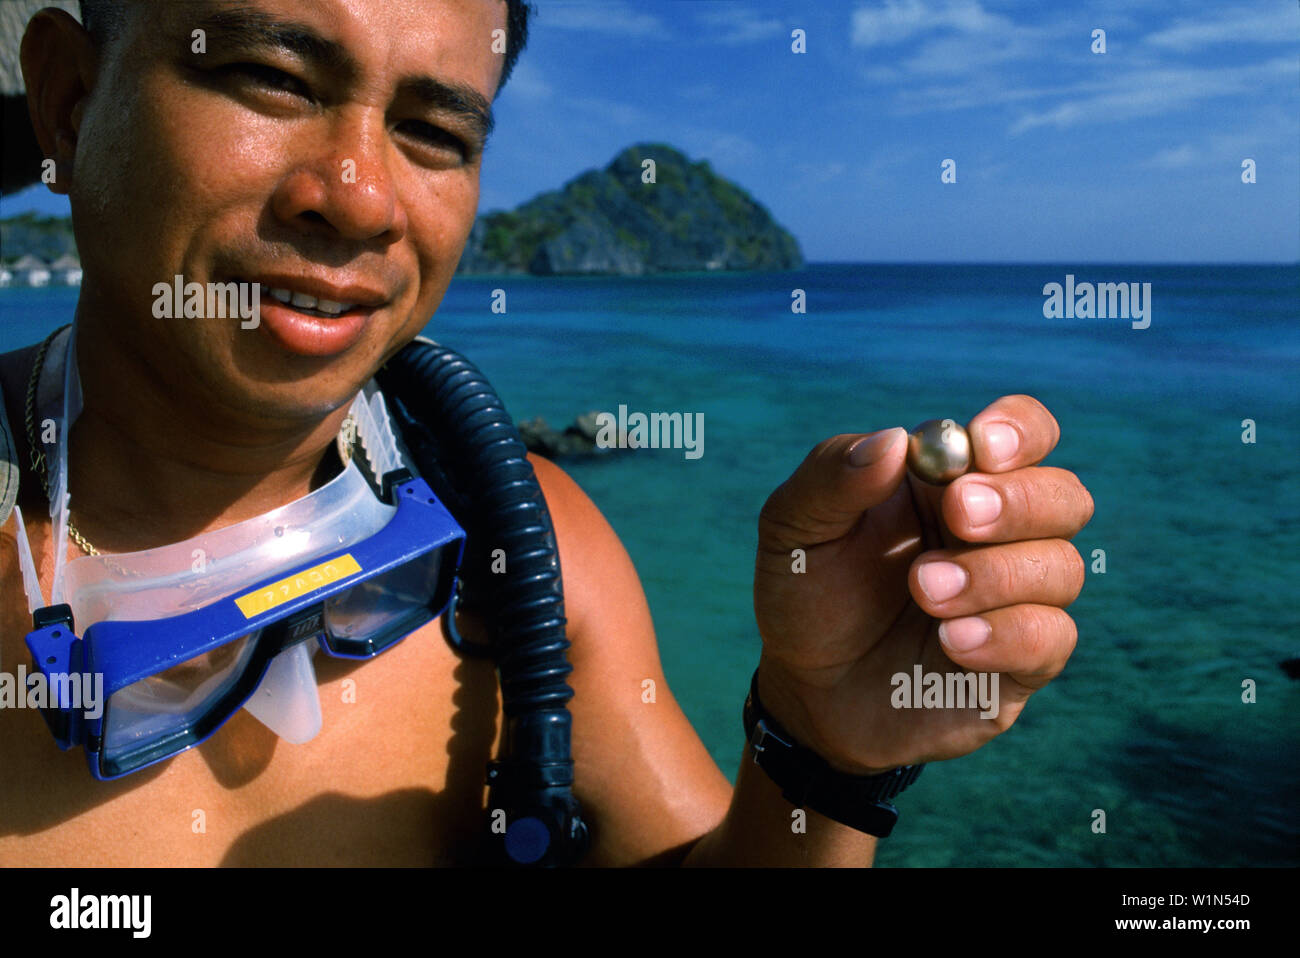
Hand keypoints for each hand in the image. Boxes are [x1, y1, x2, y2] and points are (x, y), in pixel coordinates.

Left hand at [753, 395, 1092, 773]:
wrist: (806, 689)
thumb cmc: (807, 592)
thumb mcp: (794, 525)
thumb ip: (832, 475)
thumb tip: (895, 441)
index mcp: (951, 481)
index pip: (1023, 432)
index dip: (1020, 430)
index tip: (984, 445)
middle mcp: (999, 533)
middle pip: (1064, 495)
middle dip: (1019, 501)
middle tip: (959, 515)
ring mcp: (1016, 599)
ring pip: (1061, 566)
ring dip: (996, 574)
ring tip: (924, 591)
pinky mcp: (1020, 663)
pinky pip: (1052, 638)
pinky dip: (1006, 634)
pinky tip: (950, 641)